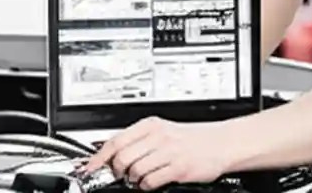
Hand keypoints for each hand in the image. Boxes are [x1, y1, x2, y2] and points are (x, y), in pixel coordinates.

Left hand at [80, 117, 232, 189]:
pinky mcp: (178, 168)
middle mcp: (158, 137)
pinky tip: (151, 183)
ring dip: (133, 180)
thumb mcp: (163, 131)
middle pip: (122, 157)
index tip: (90, 167)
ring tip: (139, 179)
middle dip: (117, 171)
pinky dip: (146, 186)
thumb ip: (139, 140)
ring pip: (135, 170)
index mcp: (150, 125)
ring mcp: (169, 152)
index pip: (115, 140)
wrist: (221, 143)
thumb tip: (113, 152)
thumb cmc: (192, 139)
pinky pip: (151, 181)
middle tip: (121, 175)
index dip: (99, 157)